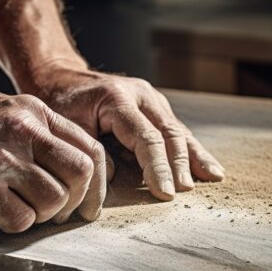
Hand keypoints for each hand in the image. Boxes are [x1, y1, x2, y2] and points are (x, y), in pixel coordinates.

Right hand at [0, 84, 105, 232]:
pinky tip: (0, 213)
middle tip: (59, 214)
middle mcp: (26, 132)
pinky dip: (17, 224)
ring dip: (44, 215)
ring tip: (22, 208)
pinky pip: (20, 218)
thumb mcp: (8, 110)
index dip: (99, 186)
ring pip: (54, 200)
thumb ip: (41, 134)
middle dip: (77, 203)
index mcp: (37, 113)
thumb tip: (71, 169)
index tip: (89, 205)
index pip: (92, 150)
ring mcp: (3, 158)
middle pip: (82, 174)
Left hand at [24, 65, 224, 200]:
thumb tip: (117, 177)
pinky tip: (209, 168)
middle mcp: (140, 95)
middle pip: (168, 133)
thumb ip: (92, 153)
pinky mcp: (155, 108)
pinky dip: (192, 150)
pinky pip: (176, 130)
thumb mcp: (68, 129)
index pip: (145, 138)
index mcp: (117, 99)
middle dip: (179, 164)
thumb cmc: (60, 105)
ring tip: (211, 178)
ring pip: (178, 130)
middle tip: (184, 191)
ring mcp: (151, 100)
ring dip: (194, 157)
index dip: (157, 168)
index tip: (165, 193)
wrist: (60, 77)